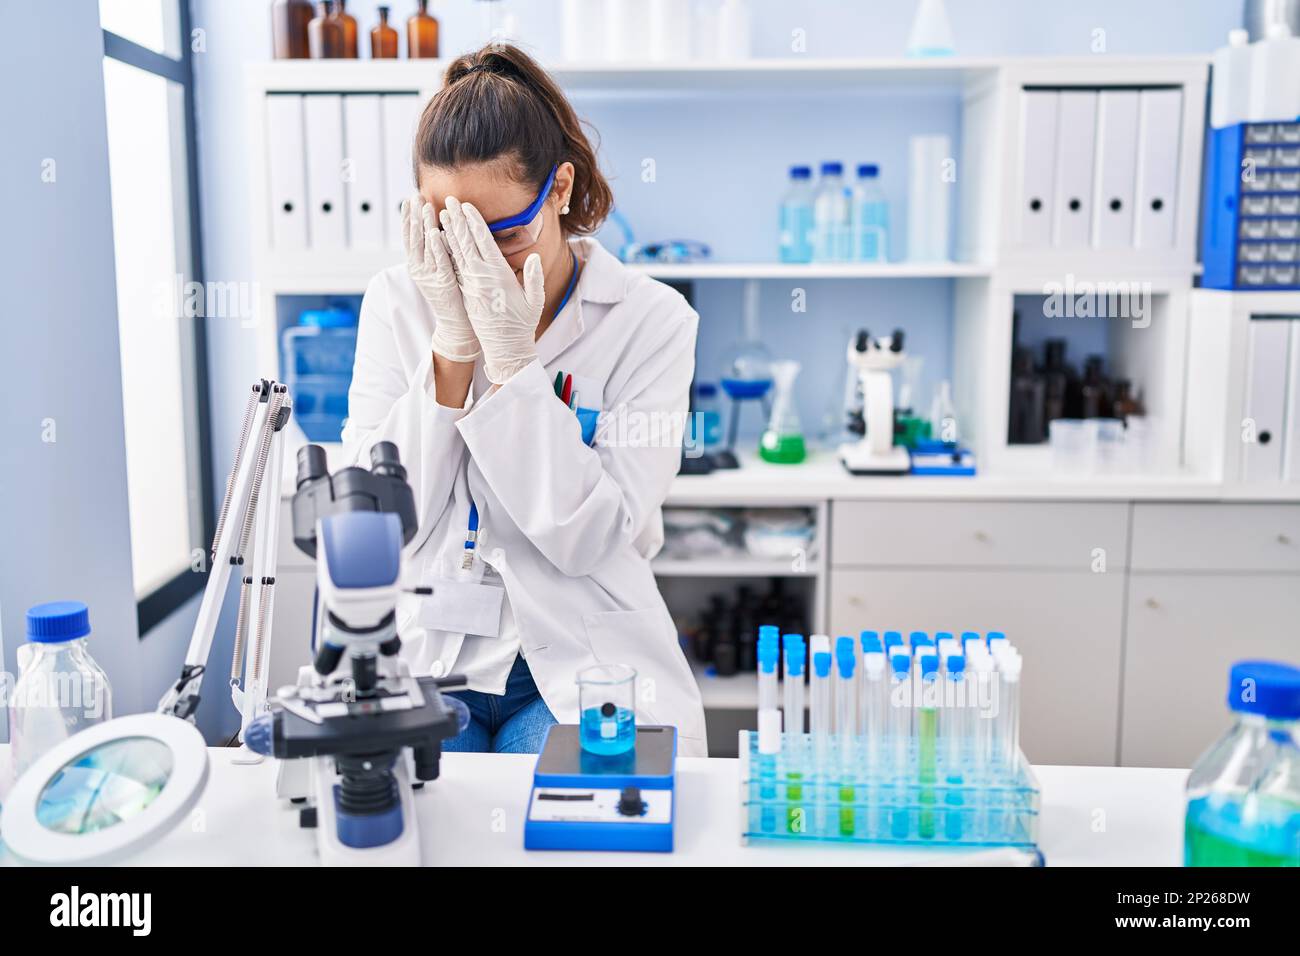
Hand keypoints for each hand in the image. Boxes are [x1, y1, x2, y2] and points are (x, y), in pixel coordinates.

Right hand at [402, 195, 478, 363]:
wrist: (456, 323)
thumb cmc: (452, 294)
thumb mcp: (440, 270)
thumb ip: (437, 251)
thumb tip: (437, 229)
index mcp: (417, 265)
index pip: (409, 236)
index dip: (408, 218)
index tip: (408, 200)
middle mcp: (419, 269)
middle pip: (413, 237)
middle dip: (413, 215)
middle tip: (414, 196)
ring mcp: (429, 276)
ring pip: (424, 247)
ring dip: (423, 225)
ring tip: (424, 206)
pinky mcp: (442, 283)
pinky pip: (438, 261)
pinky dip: (435, 247)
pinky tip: (434, 232)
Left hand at [439, 196, 545, 384]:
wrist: (505, 348)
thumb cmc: (523, 324)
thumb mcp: (535, 301)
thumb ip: (535, 277)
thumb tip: (536, 257)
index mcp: (498, 274)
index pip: (483, 241)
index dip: (473, 221)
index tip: (466, 206)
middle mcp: (481, 277)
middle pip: (466, 242)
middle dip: (457, 220)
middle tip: (447, 201)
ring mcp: (470, 285)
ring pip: (456, 254)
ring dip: (449, 233)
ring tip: (441, 215)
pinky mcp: (465, 293)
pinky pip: (454, 268)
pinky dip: (447, 253)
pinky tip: (441, 241)